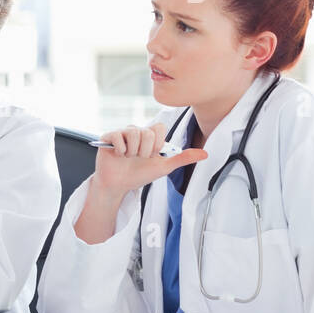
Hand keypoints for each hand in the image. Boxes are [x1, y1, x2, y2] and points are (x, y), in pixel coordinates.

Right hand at [90, 122, 208, 200]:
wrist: (119, 185)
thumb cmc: (139, 174)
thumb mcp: (164, 167)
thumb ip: (183, 158)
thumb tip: (205, 154)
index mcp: (149, 135)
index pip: (159, 127)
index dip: (158, 143)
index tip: (153, 155)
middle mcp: (136, 131)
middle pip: (147, 132)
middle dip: (145, 151)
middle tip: (138, 158)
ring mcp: (121, 133)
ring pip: (133, 133)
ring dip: (133, 151)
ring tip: (128, 157)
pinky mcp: (107, 137)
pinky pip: (118, 136)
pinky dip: (121, 150)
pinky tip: (118, 155)